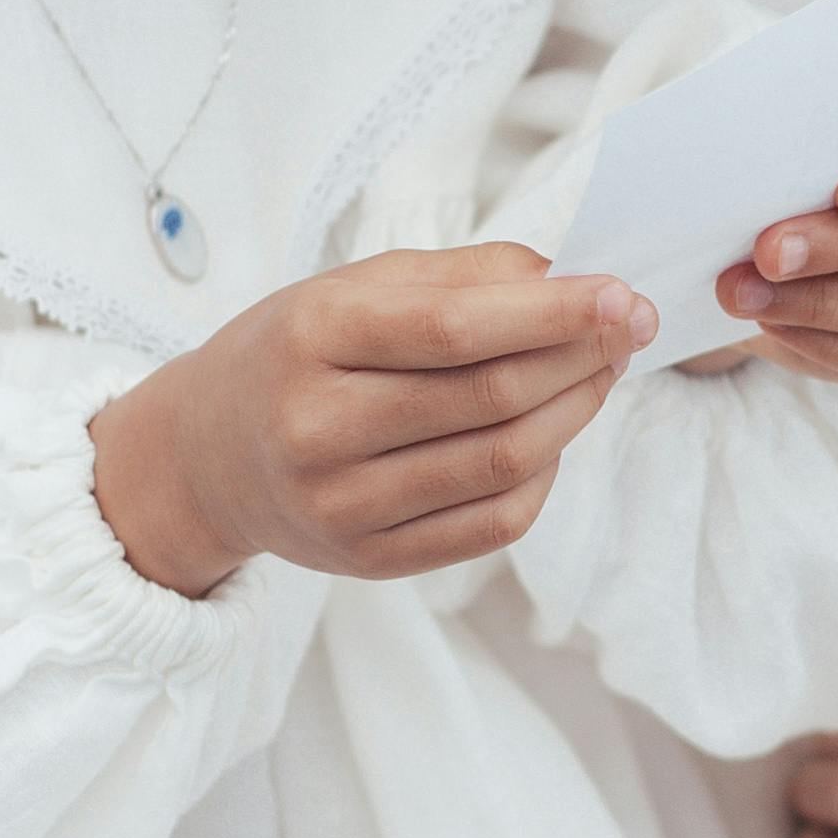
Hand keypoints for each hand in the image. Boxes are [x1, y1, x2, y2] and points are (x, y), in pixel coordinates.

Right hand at [91, 243, 652, 594]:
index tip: (623, 296)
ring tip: (601, 373)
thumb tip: (573, 280)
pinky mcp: (369, 560)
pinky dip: (544, 476)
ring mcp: (342, 504)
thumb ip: (463, 277)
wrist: (208, 458)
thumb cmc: (296, 354)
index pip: (455, 328)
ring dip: (576, 414)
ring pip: (503, 463)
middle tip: (629, 329)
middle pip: (490, 398)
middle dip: (581, 358)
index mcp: (312, 336)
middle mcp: (319, 427)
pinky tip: (552, 437)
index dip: (554, 314)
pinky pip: (493, 523)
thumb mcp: (353, 288)